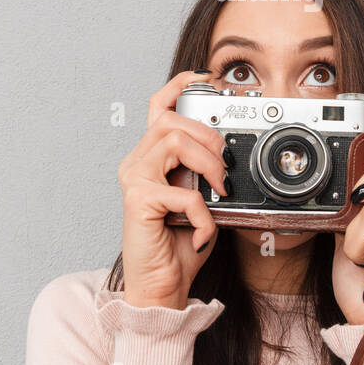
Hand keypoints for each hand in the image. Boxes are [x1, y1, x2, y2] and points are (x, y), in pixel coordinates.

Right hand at [117, 69, 228, 309]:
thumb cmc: (179, 245)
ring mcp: (133, 179)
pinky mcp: (138, 201)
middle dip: (209, 138)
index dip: (180, 85)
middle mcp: (136, 162)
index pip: (159, 107)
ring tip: (219, 190)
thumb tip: (229, 155)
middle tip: (226, 169)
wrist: (160, 286)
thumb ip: (206, 173)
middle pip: (172, 120)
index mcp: (150, 157)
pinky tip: (202, 231)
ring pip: (174, 141)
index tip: (204, 77)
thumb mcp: (200, 199)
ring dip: (208, 164)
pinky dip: (202, 213)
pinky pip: (182, 191)